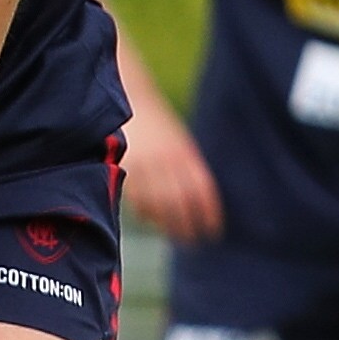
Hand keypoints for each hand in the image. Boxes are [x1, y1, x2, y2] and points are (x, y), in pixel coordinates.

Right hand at [121, 120, 223, 244]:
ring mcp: (145, 164)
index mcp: (184, 153)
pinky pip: (137, 199)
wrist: (130, 98)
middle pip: (181, 202)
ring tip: (173, 235)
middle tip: (192, 241)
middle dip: (188, 226)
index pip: (202, 190)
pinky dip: (146, 212)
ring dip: (167, 224)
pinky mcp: (125, 168)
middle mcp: (166, 160)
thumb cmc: (158, 125)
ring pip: (158, 204)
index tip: (214, 231)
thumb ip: (187, 168)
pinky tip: (150, 217)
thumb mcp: (178, 142)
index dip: (209, 213)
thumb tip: (199, 203)